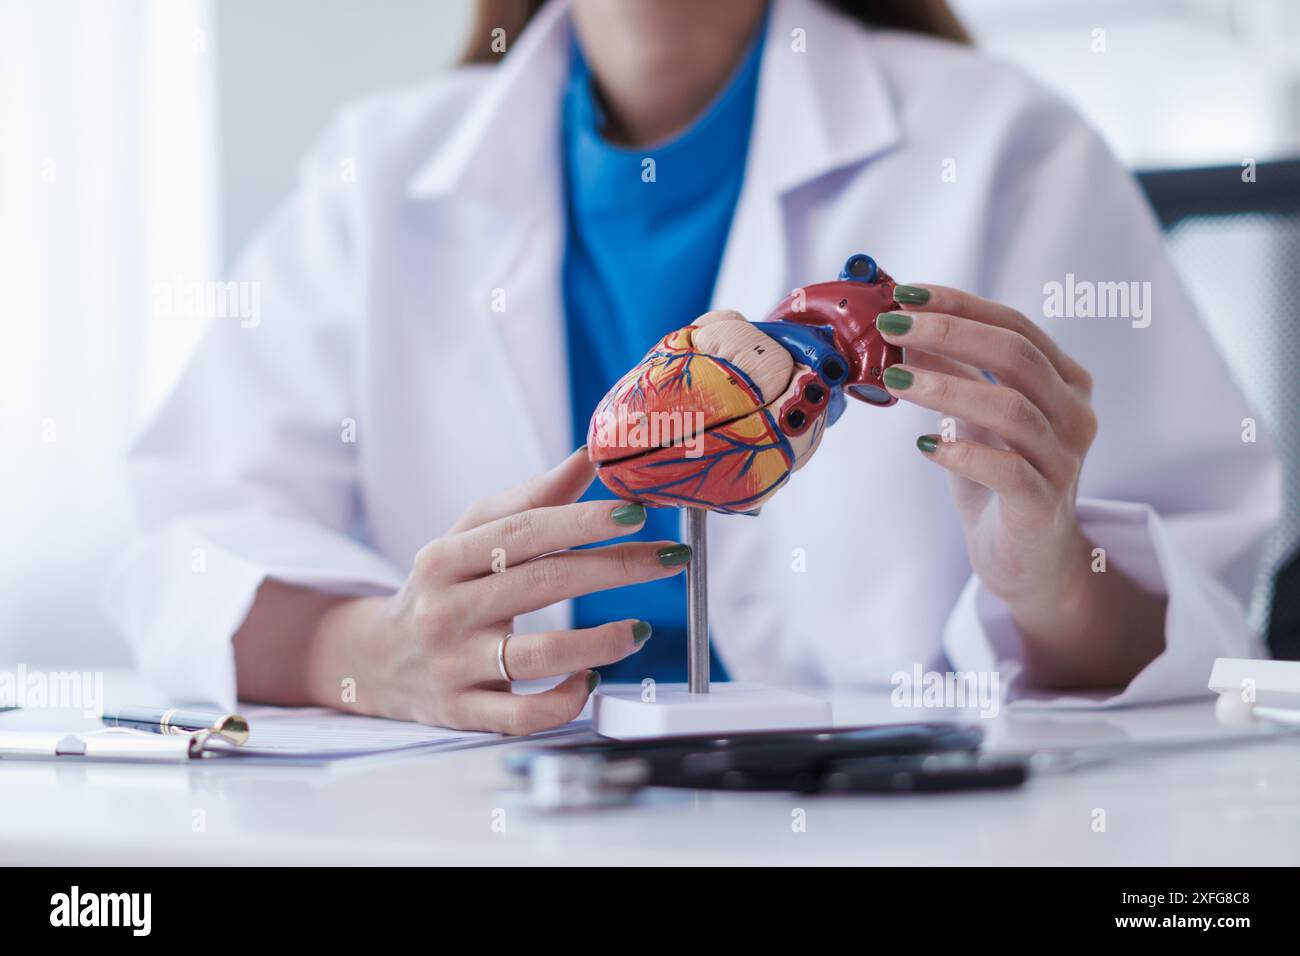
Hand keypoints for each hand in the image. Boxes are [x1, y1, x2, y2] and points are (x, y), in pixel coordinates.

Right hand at [299, 449, 689, 733]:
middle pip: (542, 583)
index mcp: (446, 557)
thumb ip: (533, 497)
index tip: (638, 510)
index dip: (583, 520)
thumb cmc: (441, 586)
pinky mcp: (463, 713)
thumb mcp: (471, 535)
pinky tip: (591, 679)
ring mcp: (454, 666)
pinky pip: (523, 714)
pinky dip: (565, 699)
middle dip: (616, 568)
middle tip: (670, 558)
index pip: (524, 531)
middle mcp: (447, 610)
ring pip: (538, 655)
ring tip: (640, 630)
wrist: (376, 660)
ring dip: (600, 643)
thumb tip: (591, 455)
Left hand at [875, 285, 1162, 685]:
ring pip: (1011, 408)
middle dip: (950, 333)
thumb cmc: (998, 479)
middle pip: (1017, 355)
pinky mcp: (1044, 503)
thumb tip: (904, 324)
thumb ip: (951, 371)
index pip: (1015, 326)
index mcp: (1063, 381)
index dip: (960, 306)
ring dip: (946, 387)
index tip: (906, 294)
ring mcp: (1065, 459)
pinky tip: (924, 446)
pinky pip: (1009, 470)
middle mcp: (1075, 413)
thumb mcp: (970, 416)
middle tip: (892, 325)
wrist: (1027, 559)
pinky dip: (964, 453)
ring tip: (894, 380)